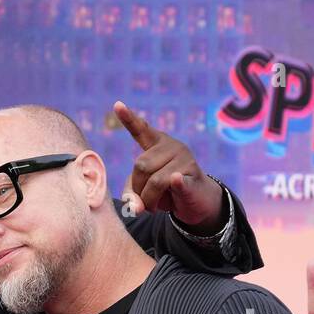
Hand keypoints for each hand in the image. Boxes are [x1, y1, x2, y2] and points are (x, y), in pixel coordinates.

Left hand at [113, 100, 225, 232]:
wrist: (197, 201)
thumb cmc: (166, 193)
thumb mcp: (145, 190)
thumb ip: (132, 194)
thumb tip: (135, 208)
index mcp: (157, 144)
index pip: (141, 129)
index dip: (129, 118)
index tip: (117, 105)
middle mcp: (172, 146)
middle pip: (140, 165)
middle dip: (137, 188)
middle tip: (143, 202)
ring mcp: (185, 158)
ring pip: (154, 180)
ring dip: (148, 200)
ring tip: (153, 207)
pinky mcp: (193, 175)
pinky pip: (178, 179)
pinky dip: (175, 182)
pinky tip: (176, 178)